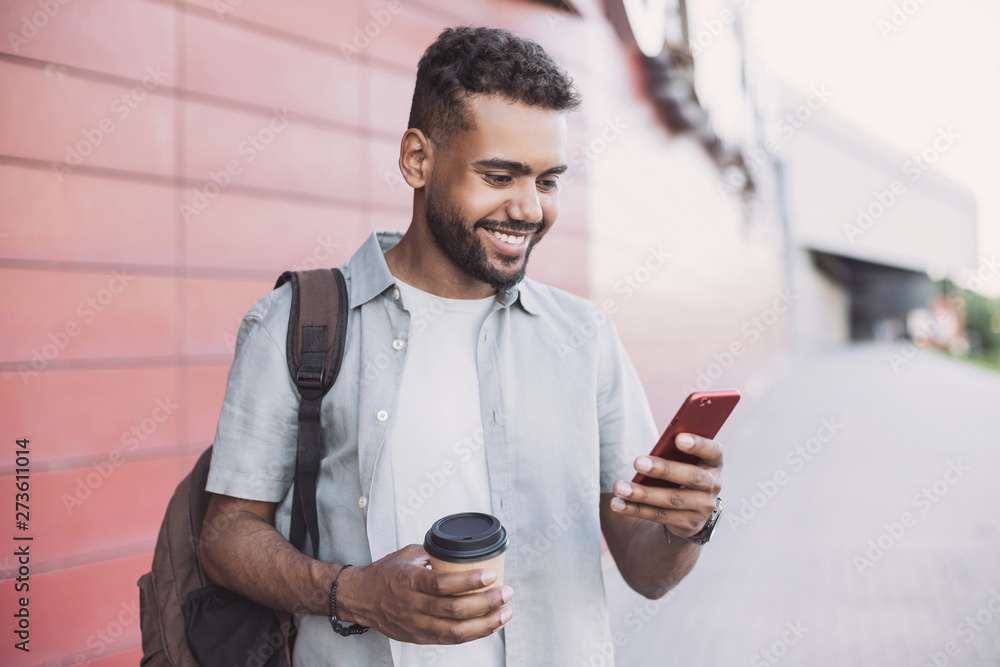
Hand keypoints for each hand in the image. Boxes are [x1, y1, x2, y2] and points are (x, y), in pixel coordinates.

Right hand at [335, 544, 513, 643]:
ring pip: (456, 630)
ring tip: (505, 612)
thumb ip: (434, 553)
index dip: (469, 582)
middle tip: (506, 592)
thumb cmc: (384, 574)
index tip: (490, 574)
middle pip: (455, 610)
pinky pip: (451, 639)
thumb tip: (460, 549)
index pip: (442, 584)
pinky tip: (489, 625)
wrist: (360, 598)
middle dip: (486, 603)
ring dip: (486, 623)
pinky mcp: (420, 637)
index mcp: (410, 581)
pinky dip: (473, 633)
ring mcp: (417, 625)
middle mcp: (413, 605)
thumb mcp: (407, 555)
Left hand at [610, 433, 722, 539]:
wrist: (688, 509)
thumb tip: (648, 453)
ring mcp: (703, 507)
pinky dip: (636, 509)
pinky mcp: (688, 524)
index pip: (713, 451)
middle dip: (663, 469)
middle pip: (691, 477)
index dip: (698, 444)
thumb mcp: (681, 460)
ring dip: (642, 493)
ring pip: (672, 499)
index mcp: (713, 462)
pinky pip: (660, 516)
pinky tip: (618, 504)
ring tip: (620, 487)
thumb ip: (672, 452)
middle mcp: (713, 485)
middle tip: (637, 462)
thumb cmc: (679, 471)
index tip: (678, 438)